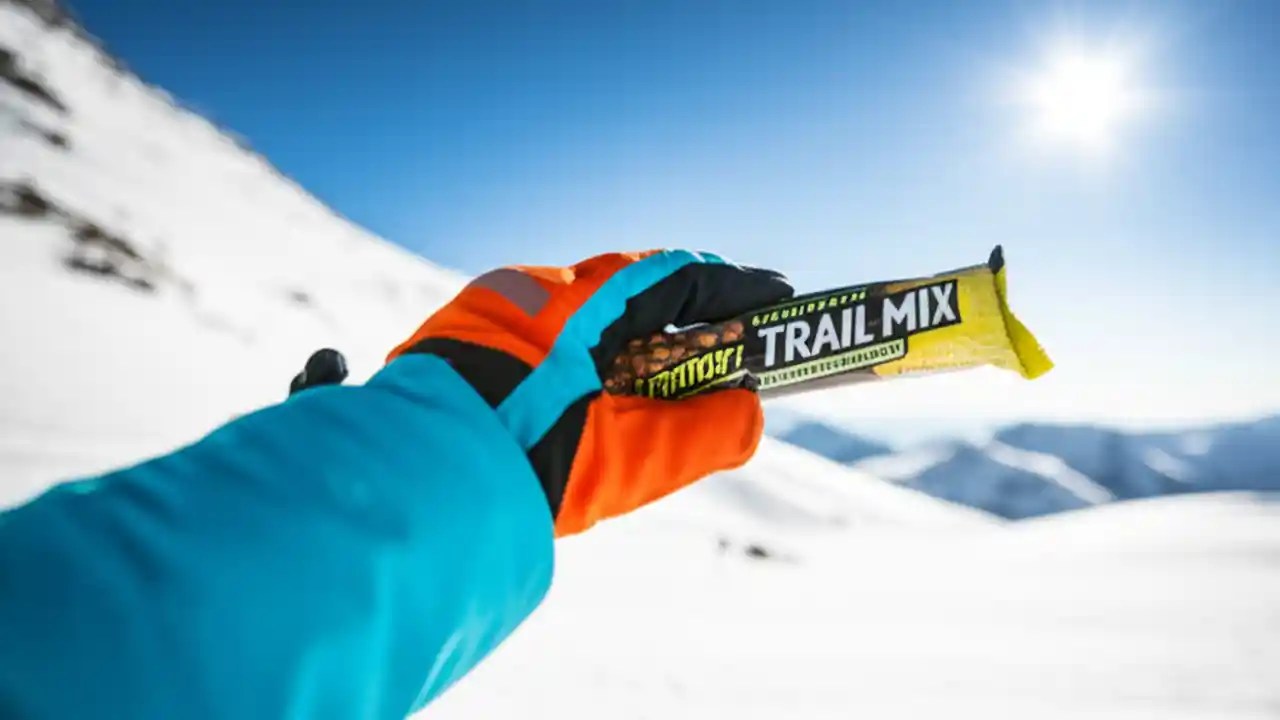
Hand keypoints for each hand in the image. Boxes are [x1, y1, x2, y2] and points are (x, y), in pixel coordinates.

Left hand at [388, 250, 793, 535]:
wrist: (407, 488)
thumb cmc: (520, 464)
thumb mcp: (627, 459)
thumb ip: (704, 434)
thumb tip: (750, 411)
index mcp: (579, 302)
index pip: (676, 276)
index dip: (733, 288)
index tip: (778, 300)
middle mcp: (531, 291)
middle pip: (628, 296)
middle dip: (681, 327)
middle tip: (726, 360)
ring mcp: (488, 313)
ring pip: (580, 322)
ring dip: (627, 352)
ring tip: (655, 399)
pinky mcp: (455, 342)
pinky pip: (538, 342)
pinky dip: (578, 367)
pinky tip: (584, 409)